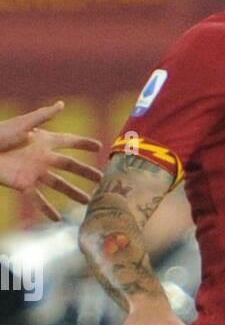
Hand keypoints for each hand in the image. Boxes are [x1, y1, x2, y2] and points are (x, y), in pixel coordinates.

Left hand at [0, 101, 101, 221]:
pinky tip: (57, 219)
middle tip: (101, 180)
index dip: (83, 144)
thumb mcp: (23, 124)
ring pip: (58, 184)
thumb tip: (61, 104)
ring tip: (87, 202)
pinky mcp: (23, 184)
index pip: (69, 142)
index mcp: (43, 141)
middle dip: (86, 172)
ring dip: (73, 193)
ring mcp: (34, 172)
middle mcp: (42, 157)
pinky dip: (47, 209)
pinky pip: (37, 199)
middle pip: (69, 166)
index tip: (99, 147)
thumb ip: (42, 117)